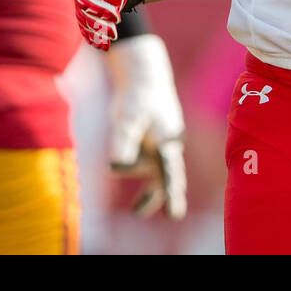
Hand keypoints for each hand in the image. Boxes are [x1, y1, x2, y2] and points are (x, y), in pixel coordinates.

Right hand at [73, 0, 144, 49]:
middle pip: (86, 0)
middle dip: (100, 11)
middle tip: (116, 19)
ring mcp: (81, 0)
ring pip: (84, 16)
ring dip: (95, 27)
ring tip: (109, 37)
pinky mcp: (84, 13)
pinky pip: (85, 25)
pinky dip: (92, 36)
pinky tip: (102, 45)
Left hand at [107, 34, 186, 218]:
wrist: (144, 75)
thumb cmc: (137, 95)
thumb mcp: (126, 119)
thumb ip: (123, 143)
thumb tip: (116, 168)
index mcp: (167, 139)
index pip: (169, 171)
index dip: (171, 193)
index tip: (174, 213)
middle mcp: (169, 144)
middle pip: (167, 175)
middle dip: (165, 195)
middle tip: (169, 214)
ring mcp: (162, 143)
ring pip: (156, 171)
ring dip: (148, 185)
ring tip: (138, 206)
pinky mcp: (154, 141)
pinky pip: (152, 164)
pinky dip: (145, 174)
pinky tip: (141, 183)